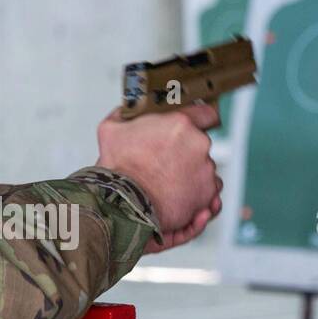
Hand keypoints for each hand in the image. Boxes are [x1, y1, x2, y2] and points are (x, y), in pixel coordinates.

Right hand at [96, 101, 222, 252]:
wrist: (124, 206)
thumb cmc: (119, 171)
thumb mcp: (110, 130)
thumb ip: (124, 115)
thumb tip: (127, 112)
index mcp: (180, 124)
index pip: (207, 114)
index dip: (200, 120)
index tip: (196, 125)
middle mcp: (198, 144)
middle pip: (200, 144)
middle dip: (185, 151)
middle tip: (164, 161)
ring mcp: (205, 170)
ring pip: (204, 168)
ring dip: (190, 173)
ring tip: (168, 182)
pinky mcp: (207, 194)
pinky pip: (207, 191)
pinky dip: (195, 193)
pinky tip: (177, 195)